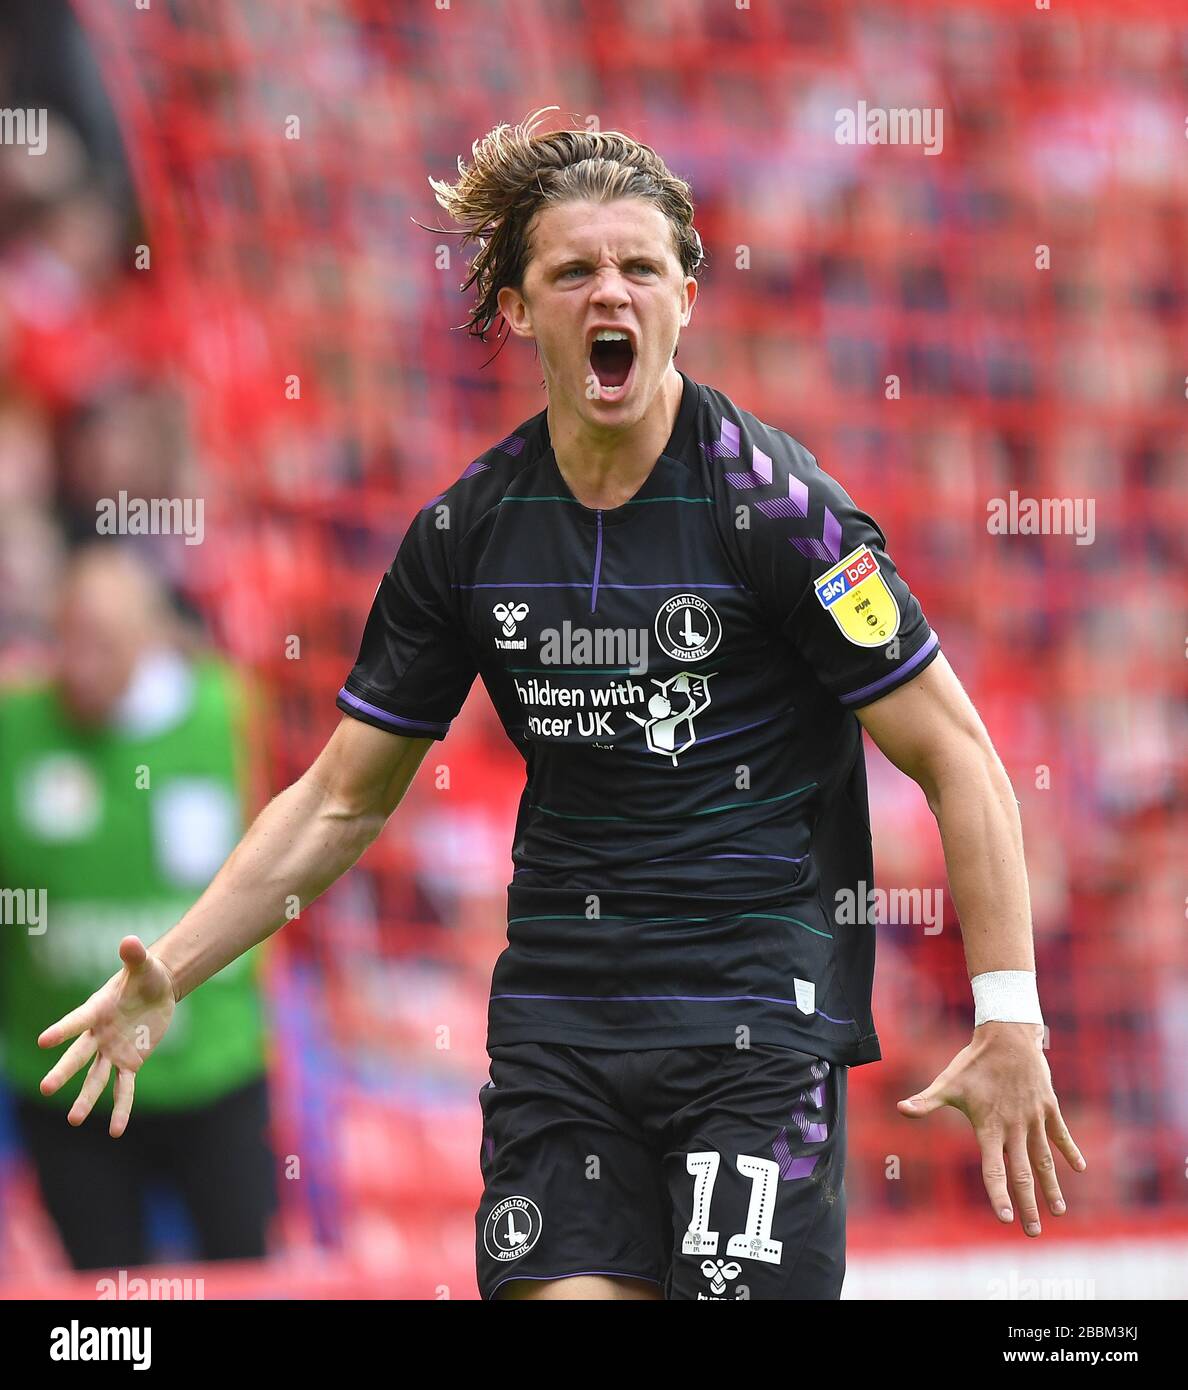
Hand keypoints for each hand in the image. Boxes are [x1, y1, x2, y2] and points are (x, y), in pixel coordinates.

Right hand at [37, 935, 177, 1137]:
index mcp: (97, 1010)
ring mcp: (112, 1051)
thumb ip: (134, 955)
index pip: (77, 1021)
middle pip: (79, 1056)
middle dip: (64, 1071)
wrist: (157, 990)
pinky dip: (121, 1108)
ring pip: (96, 1078)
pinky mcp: (130, 1062)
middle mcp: (99, 1035)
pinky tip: (117, 1130)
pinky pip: (124, 1088)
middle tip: (45, 1089)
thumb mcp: (143, 965)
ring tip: (74, 1120)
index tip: (42, 1040)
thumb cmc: (145, 975)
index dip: (62, 1029)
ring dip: (86, 1098)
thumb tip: (129, 940)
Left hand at [897, 1021, 1085, 1235]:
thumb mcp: (948, 1083)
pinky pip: (1061, 1134)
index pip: (994, 1169)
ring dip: (1051, 1186)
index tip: (1004, 1219)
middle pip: (1022, 1174)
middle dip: (1027, 1205)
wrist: (1006, 1035)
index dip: (998, 1195)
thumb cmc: (974, 1062)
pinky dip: (1070, 1150)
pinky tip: (1080, 1168)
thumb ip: (926, 1101)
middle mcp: (1015, 1128)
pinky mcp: (1049, 1107)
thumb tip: (900, 1109)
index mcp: (990, 1127)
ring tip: (1058, 1211)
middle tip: (1033, 1232)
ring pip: (1044, 1160)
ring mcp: (1035, 1118)